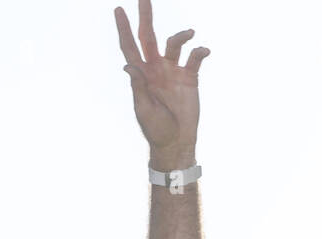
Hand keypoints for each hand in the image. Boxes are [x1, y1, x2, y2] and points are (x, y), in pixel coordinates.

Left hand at [115, 0, 209, 170]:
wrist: (176, 141)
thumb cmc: (156, 129)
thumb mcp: (143, 109)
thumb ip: (137, 86)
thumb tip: (128, 64)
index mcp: (141, 75)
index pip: (130, 47)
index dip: (124, 29)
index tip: (118, 10)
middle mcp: (155, 68)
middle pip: (149, 36)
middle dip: (145, 17)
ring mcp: (173, 71)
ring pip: (175, 43)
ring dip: (181, 35)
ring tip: (190, 35)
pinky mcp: (190, 77)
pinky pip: (194, 57)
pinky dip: (200, 50)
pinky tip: (203, 50)